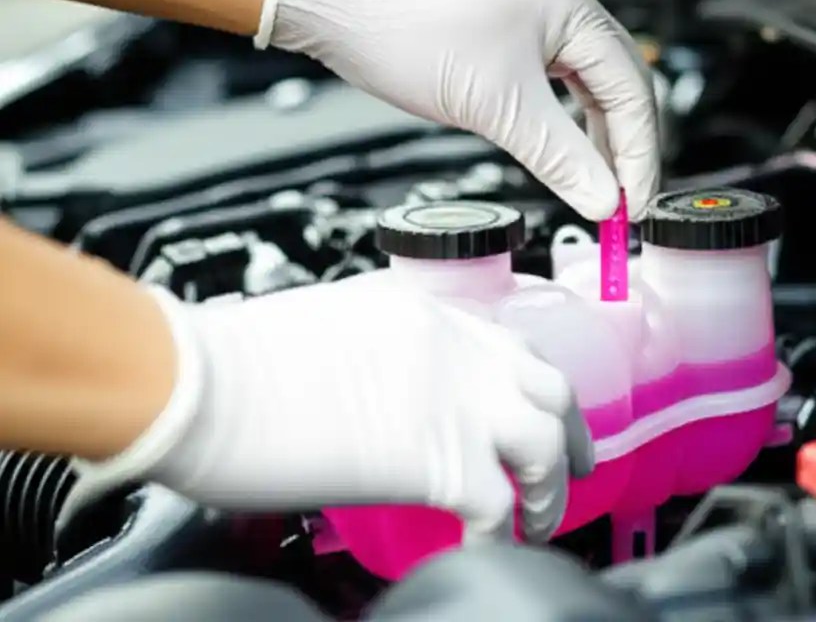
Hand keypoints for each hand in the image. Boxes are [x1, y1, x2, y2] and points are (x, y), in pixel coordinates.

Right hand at [66, 271, 592, 541]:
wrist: (195, 384)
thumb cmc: (227, 363)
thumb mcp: (323, 333)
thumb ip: (375, 355)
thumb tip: (382, 395)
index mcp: (420, 311)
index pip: (505, 342)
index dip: (529, 382)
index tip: (539, 409)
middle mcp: (453, 347)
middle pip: (549, 384)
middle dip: (572, 430)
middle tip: (577, 466)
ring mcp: (456, 401)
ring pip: (547, 443)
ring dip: (550, 489)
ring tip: (541, 522)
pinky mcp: (440, 460)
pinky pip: (502, 506)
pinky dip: (504, 533)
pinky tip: (491, 546)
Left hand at [259, 0, 658, 220]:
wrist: (343, 10)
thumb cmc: (408, 33)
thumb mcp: (497, 107)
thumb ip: (560, 157)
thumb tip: (602, 201)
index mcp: (572, 8)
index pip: (631, 89)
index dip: (638, 155)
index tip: (631, 206)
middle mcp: (564, 8)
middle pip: (621, 88)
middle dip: (626, 151)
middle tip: (623, 206)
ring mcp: (539, 22)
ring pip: (591, 91)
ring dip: (599, 142)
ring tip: (599, 191)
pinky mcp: (512, 39)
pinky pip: (560, 88)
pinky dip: (568, 127)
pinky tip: (568, 158)